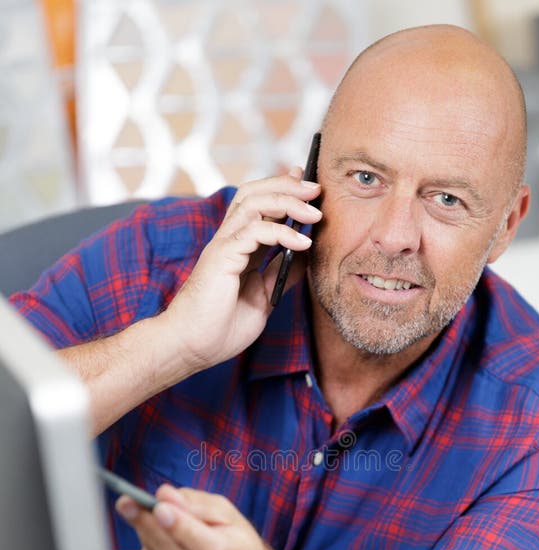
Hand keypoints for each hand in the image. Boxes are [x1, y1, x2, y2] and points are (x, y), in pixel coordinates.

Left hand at [116, 484, 268, 549]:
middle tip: (127, 503)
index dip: (182, 528)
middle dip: (151, 529)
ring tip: (149, 523)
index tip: (157, 507)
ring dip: (149, 543)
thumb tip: (163, 496)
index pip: (210, 548)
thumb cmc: (228, 537)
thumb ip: (194, 503)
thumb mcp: (222, 513)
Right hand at [162, 170, 320, 373]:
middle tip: (317, 188)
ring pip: (254, 204)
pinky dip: (282, 232)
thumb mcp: (263, 297)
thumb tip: (304, 255)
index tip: (309, 187)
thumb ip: (279, 273)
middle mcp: (228, 240)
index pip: (258, 205)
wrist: (193, 347)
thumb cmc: (221, 326)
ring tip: (315, 213)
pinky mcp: (222, 257)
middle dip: (288, 185)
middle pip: (255, 193)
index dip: (283, 190)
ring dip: (288, 202)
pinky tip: (302, 242)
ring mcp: (223, 246)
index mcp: (237, 247)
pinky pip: (254, 232)